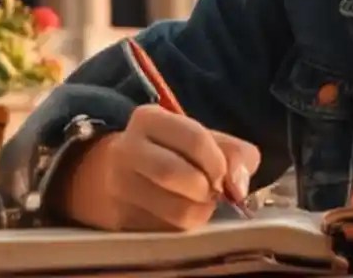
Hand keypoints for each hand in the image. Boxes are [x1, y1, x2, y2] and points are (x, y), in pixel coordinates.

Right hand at [58, 104, 259, 231]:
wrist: (113, 174)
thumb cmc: (171, 153)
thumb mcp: (202, 139)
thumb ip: (234, 153)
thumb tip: (239, 187)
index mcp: (149, 120)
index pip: (194, 139)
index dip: (219, 163)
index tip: (225, 176)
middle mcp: (126, 150)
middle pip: (176, 173)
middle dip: (207, 189)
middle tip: (213, 193)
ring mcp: (119, 188)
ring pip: (175, 212)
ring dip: (200, 213)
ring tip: (199, 205)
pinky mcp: (120, 220)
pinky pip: (167, 233)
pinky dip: (183, 229)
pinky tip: (180, 216)